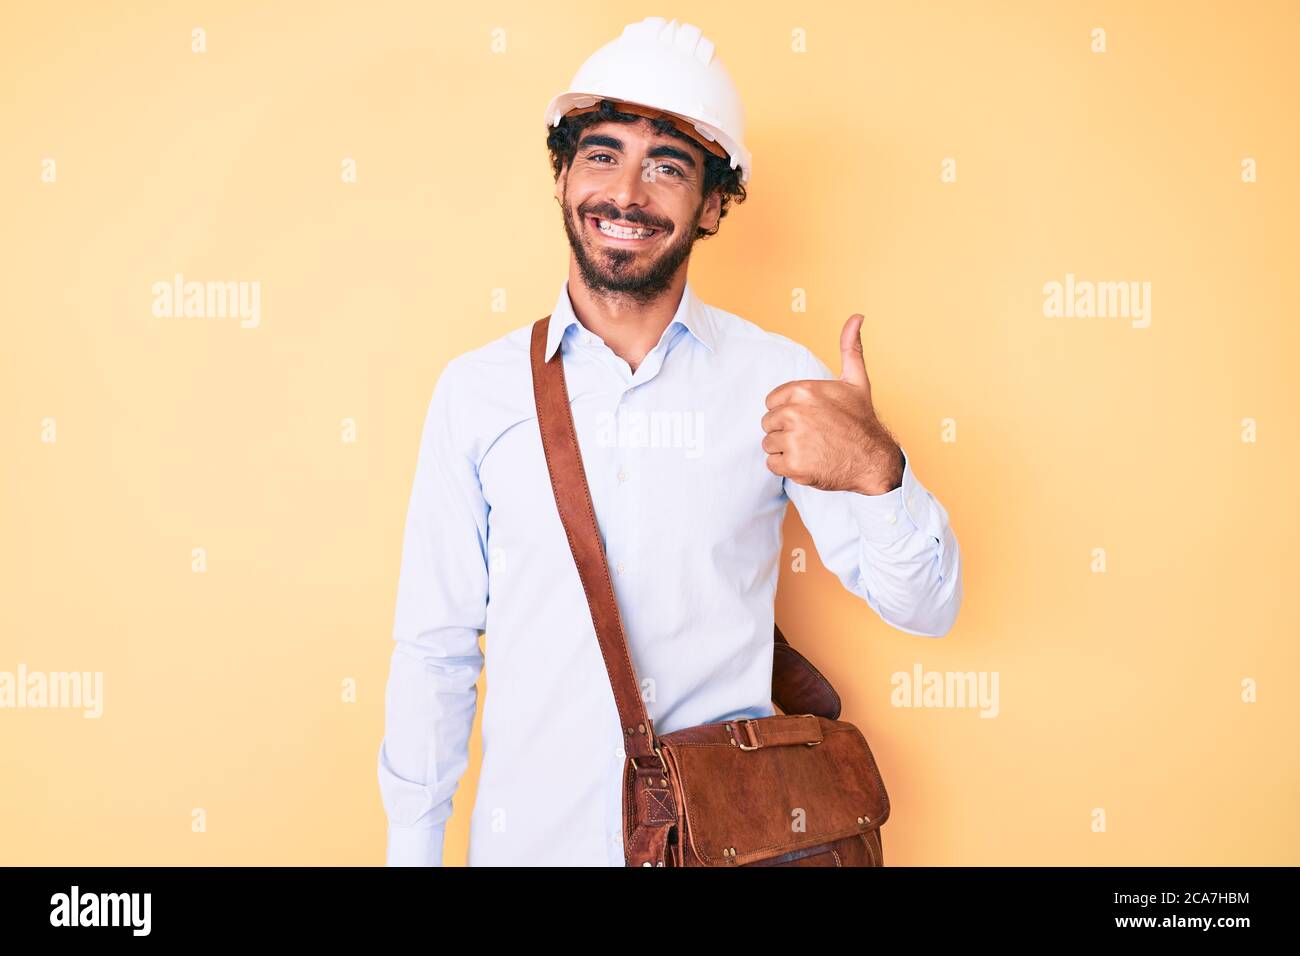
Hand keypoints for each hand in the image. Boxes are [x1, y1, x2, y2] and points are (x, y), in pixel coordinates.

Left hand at [761, 314, 902, 494]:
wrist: (874, 461)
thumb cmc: (861, 422)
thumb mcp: (856, 381)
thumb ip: (850, 348)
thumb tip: (857, 316)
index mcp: (803, 391)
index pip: (772, 402)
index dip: (788, 412)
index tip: (809, 418)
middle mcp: (795, 413)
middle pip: (768, 423)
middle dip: (786, 431)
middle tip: (813, 436)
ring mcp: (793, 440)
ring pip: (769, 444)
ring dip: (786, 450)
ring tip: (811, 449)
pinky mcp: (793, 465)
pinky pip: (772, 465)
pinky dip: (787, 468)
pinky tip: (808, 463)